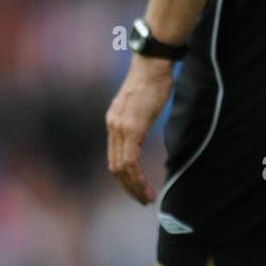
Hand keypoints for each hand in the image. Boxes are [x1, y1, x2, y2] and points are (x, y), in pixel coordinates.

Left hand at [105, 56, 173, 203]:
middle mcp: (113, 126)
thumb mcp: (142, 105)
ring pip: (122, 168)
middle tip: (143, 200)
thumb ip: (138, 121)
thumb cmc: (152, 81)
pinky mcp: (132, 129)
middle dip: (129, 188)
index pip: (115, 158)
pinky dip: (138, 178)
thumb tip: (143, 131)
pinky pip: (130, 161)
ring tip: (147, 198)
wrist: (151, 65)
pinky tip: (148, 186)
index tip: (138, 190)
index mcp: (114, 122)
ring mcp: (121, 128)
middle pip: (116, 167)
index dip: (125, 178)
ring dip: (134, 187)